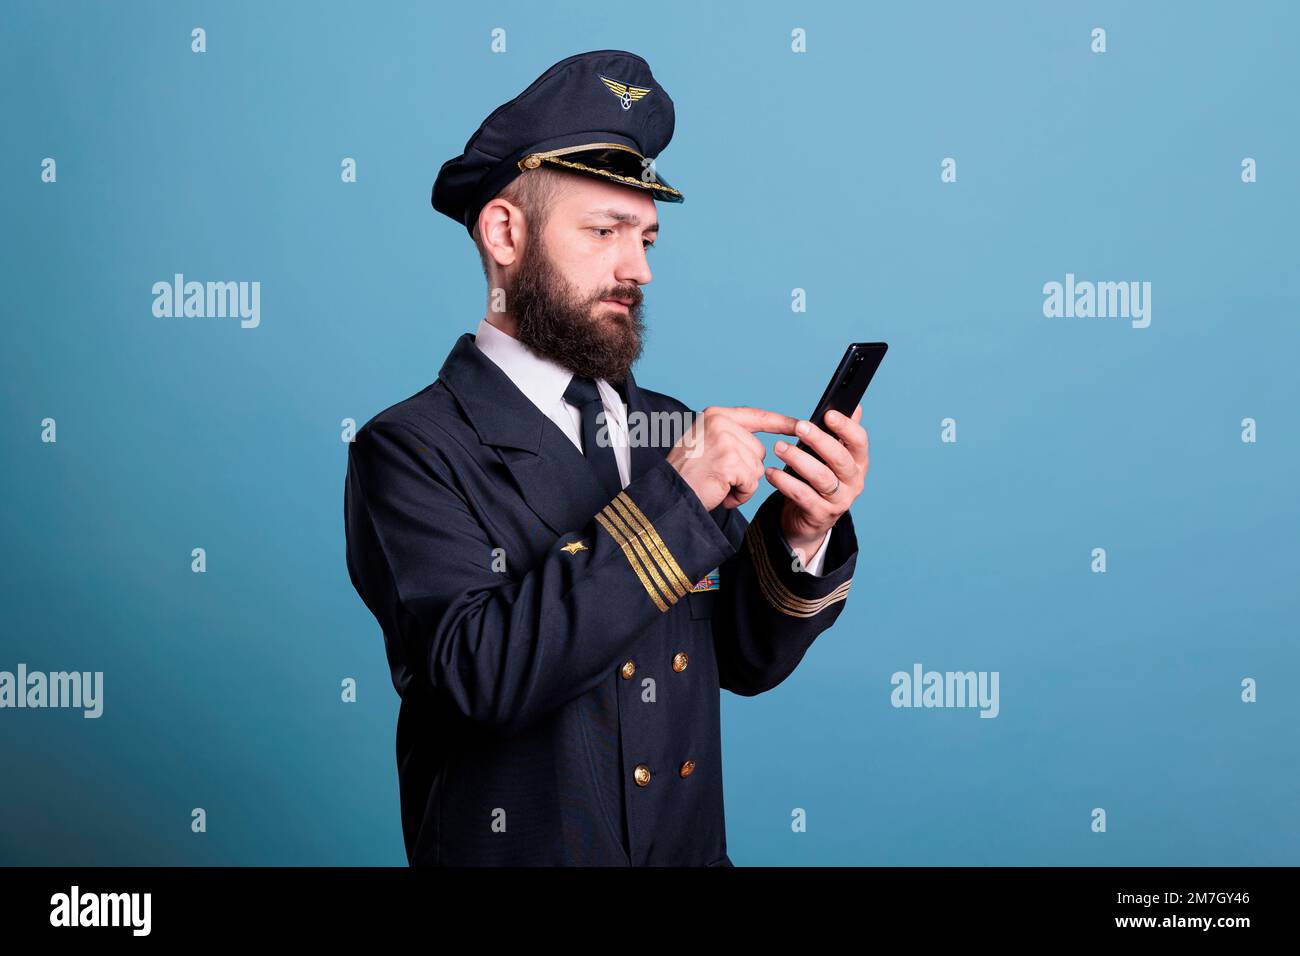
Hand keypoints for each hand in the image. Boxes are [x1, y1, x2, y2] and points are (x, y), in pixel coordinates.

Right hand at [666, 406, 798, 510]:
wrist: (667, 495)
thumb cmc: (685, 475)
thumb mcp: (705, 444)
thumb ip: (730, 437)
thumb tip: (760, 445)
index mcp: (715, 415)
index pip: (757, 416)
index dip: (780, 422)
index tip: (800, 424)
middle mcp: (721, 423)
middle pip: (759, 450)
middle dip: (745, 470)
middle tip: (718, 477)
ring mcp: (726, 441)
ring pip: (757, 468)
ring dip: (742, 484)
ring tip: (717, 484)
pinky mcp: (731, 461)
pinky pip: (752, 483)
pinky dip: (740, 495)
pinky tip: (720, 492)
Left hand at [765, 405, 868, 560]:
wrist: (808, 519)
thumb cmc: (819, 480)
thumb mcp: (831, 457)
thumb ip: (840, 434)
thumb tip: (856, 405)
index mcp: (858, 462)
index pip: (860, 441)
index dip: (846, 427)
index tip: (828, 414)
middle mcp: (854, 481)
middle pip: (840, 458)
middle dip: (820, 441)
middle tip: (799, 427)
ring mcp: (840, 501)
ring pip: (821, 477)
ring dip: (798, 459)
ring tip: (778, 447)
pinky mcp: (821, 515)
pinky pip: (802, 496)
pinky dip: (785, 482)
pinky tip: (771, 472)